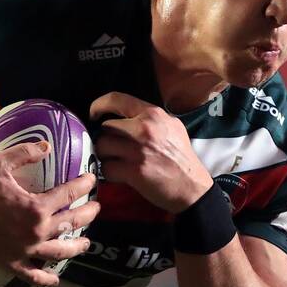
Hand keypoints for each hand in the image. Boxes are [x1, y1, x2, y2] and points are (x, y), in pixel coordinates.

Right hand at [0, 140, 99, 286]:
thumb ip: (25, 153)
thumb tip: (47, 146)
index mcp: (35, 207)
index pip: (69, 194)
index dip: (84, 185)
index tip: (91, 180)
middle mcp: (36, 231)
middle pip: (72, 223)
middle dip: (88, 214)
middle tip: (96, 208)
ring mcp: (26, 250)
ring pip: (60, 252)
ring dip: (77, 247)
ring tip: (86, 242)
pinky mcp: (13, 263)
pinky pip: (34, 275)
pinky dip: (46, 279)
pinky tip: (55, 279)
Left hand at [91, 92, 212, 211]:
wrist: (192, 187)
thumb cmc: (182, 158)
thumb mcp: (173, 128)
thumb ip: (151, 119)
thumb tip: (125, 116)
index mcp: (153, 114)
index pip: (116, 99)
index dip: (99, 105)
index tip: (94, 114)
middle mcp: (144, 129)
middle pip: (105, 127)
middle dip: (107, 139)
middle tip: (113, 149)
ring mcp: (138, 150)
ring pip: (102, 147)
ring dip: (105, 156)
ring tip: (116, 161)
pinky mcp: (133, 171)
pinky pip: (106, 168)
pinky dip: (110, 173)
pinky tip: (121, 175)